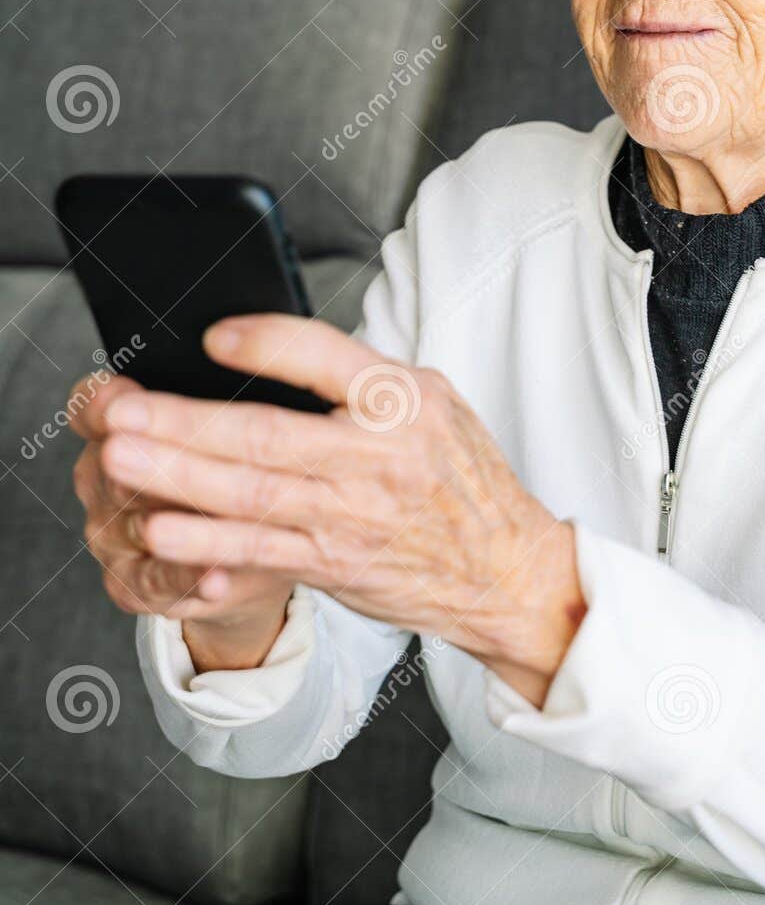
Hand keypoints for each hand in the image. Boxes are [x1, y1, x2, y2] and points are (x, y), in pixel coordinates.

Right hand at [69, 371, 294, 670]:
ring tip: (203, 520)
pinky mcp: (134, 583)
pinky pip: (153, 583)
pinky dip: (186, 579)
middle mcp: (105, 477)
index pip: (93, 407)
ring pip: (132, 528)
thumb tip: (261, 354)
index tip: (124, 397)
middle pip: (112, 468)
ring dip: (170, 526)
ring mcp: (115, 534)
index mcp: (118, 426)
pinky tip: (216, 576)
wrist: (260, 544)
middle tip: (158, 457)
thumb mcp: (241, 422)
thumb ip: (233, 394)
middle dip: (144, 463)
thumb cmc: (246, 465)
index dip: (104, 402)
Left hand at [94, 316, 585, 704]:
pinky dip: (208, 543)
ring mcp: (351, 516)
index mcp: (401, 400)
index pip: (325, 357)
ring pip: (252, 495)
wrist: (503, 569)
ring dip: (179, 479)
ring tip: (121, 460)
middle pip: (267, 435)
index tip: (212, 336)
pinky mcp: (333, 563)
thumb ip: (358, 377)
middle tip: (124, 410)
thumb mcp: (431, 400)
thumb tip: (269, 347)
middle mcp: (376, 458)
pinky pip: (261, 551)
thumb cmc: (459, 474)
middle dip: (186, 423)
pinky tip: (162, 530)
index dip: (265, 343)